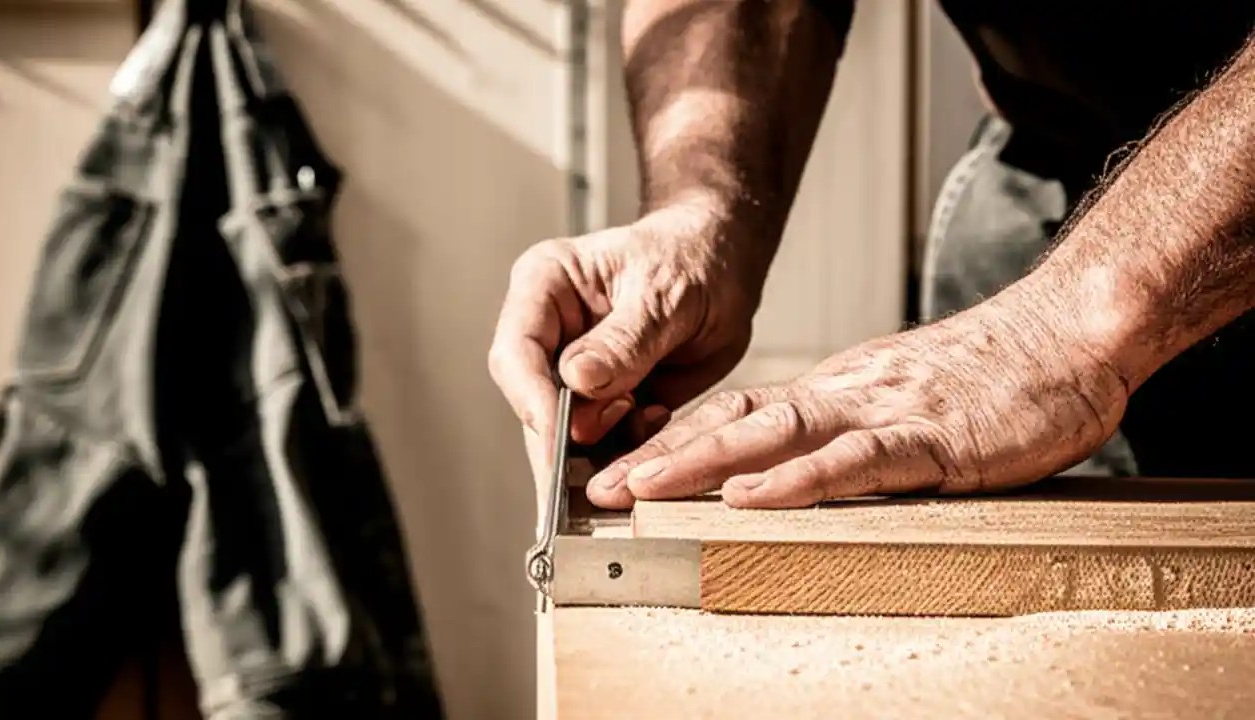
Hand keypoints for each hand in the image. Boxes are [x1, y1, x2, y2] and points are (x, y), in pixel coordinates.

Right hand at [489, 204, 771, 501]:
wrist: (726, 266)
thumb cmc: (693, 258)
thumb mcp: (666, 294)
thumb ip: (624, 341)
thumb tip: (577, 380)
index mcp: (545, 285)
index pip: (517, 353)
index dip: (533, 401)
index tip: (561, 439)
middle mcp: (550, 331)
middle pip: (531, 402)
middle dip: (559, 445)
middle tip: (583, 486)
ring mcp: (573, 370)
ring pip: (563, 431)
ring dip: (594, 453)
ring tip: (639, 433)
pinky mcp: (602, 399)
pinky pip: (600, 442)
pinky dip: (624, 449)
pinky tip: (655, 419)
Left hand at [586, 291, 1130, 508]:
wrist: (1065, 334)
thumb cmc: (990, 378)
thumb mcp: (903, 399)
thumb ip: (852, 429)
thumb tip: (800, 465)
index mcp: (836, 390)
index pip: (738, 412)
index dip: (674, 441)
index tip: (622, 466)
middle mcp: (843, 395)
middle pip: (734, 421)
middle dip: (661, 455)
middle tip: (602, 483)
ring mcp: (881, 412)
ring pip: (774, 435)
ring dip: (701, 463)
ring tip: (642, 485)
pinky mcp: (929, 437)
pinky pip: (853, 460)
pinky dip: (796, 480)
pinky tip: (751, 496)